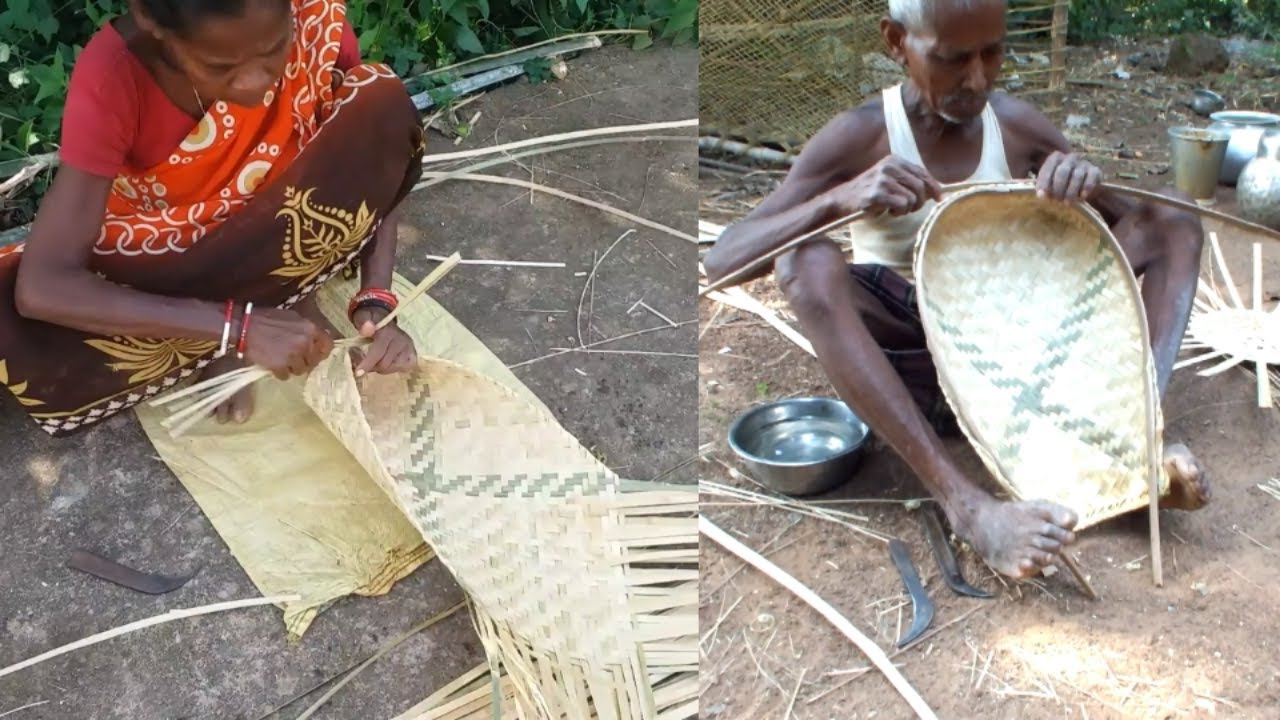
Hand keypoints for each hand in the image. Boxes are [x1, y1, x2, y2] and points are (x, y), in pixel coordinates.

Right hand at [242, 307, 333, 379]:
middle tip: (292, 358)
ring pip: (300, 370)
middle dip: (304, 361)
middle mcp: (305, 342)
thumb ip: (306, 329)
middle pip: (313, 361)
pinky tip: (272, 364)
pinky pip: (285, 376)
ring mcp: (294, 354)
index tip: (316, 355)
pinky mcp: (281, 365)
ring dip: (291, 368)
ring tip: (280, 359)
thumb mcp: (291, 317)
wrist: (243, 326)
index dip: (322, 352)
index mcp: (310, 328)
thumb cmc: (265, 319)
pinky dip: (279, 373)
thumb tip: (319, 337)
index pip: (328, 345)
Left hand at [351, 306, 415, 374]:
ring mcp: (409, 347)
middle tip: (367, 363)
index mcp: (388, 332)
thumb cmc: (372, 322)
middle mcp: (401, 339)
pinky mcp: (413, 353)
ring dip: (384, 368)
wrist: (384, 320)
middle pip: (385, 363)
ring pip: (395, 368)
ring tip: (378, 361)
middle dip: (373, 366)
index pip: (378, 351)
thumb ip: (363, 323)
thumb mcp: (363, 318)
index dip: (368, 363)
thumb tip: (367, 327)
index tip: (358, 373)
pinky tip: (390, 363)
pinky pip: (405, 368)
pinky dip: (395, 368)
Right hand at [829, 155, 943, 216]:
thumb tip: (936, 191)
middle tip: (911, 209)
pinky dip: (899, 212)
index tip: (939, 198)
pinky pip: (903, 205)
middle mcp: (889, 166)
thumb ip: (909, 181)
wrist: (842, 199)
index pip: (922, 172)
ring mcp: (883, 179)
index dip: (934, 186)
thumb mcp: (889, 179)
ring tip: (895, 209)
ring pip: (913, 198)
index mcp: (894, 160)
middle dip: (920, 201)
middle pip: (920, 186)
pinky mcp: (877, 193)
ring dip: (907, 209)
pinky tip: (889, 211)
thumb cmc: (868, 192)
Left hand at [1036, 151, 1101, 201]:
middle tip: (1056, 200)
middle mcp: (1069, 158)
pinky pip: (1091, 178)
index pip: (1048, 168)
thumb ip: (1044, 187)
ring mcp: (1083, 163)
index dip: (1044, 183)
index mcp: (1055, 158)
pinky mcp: (1095, 170)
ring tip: (1067, 203)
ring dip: (1071, 191)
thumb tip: (1040, 196)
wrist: (1083, 189)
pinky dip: (1086, 188)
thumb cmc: (1062, 187)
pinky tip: (1082, 197)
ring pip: (1077, 176)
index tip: (1041, 196)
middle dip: (1058, 188)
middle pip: (1062, 171)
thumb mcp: (1050, 185)